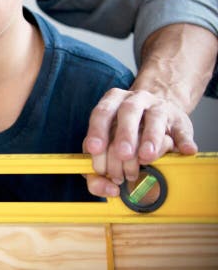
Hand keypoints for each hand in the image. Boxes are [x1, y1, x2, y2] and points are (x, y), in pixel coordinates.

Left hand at [82, 23, 214, 197]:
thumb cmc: (128, 123)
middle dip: (124, 135)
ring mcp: (160, 107)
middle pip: (128, 113)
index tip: (94, 149)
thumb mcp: (111, 132)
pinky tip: (186, 150)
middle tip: (123, 157)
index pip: (101, 111)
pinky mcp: (181, 119)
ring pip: (155, 117)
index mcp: (113, 100)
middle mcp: (136, 100)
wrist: (162, 98)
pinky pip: (185, 128)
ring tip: (149, 155)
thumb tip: (98, 182)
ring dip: (152, 138)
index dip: (97, 130)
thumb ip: (102, 155)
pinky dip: (186, 140)